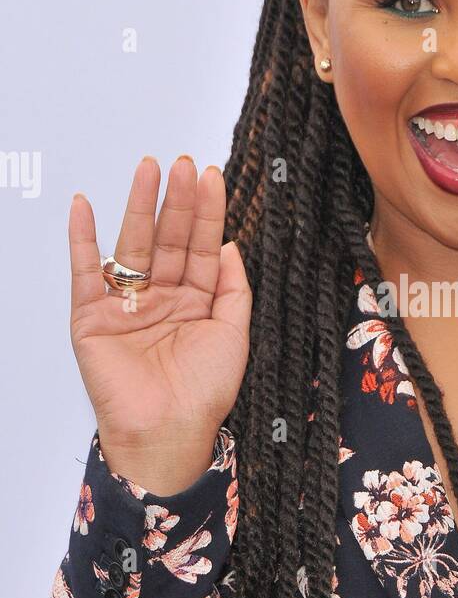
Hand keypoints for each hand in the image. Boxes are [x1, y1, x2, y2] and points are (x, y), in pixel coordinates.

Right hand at [69, 155, 251, 492]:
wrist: (168, 432)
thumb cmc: (204, 393)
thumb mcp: (234, 334)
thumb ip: (234, 288)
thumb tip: (230, 245)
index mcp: (195, 301)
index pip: (201, 246)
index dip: (207, 212)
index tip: (211, 176)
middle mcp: (161, 298)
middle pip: (169, 238)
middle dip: (177, 201)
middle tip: (183, 164)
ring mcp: (126, 305)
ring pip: (133, 245)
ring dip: (139, 206)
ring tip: (148, 169)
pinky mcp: (92, 317)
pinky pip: (85, 271)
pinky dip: (82, 239)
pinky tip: (85, 207)